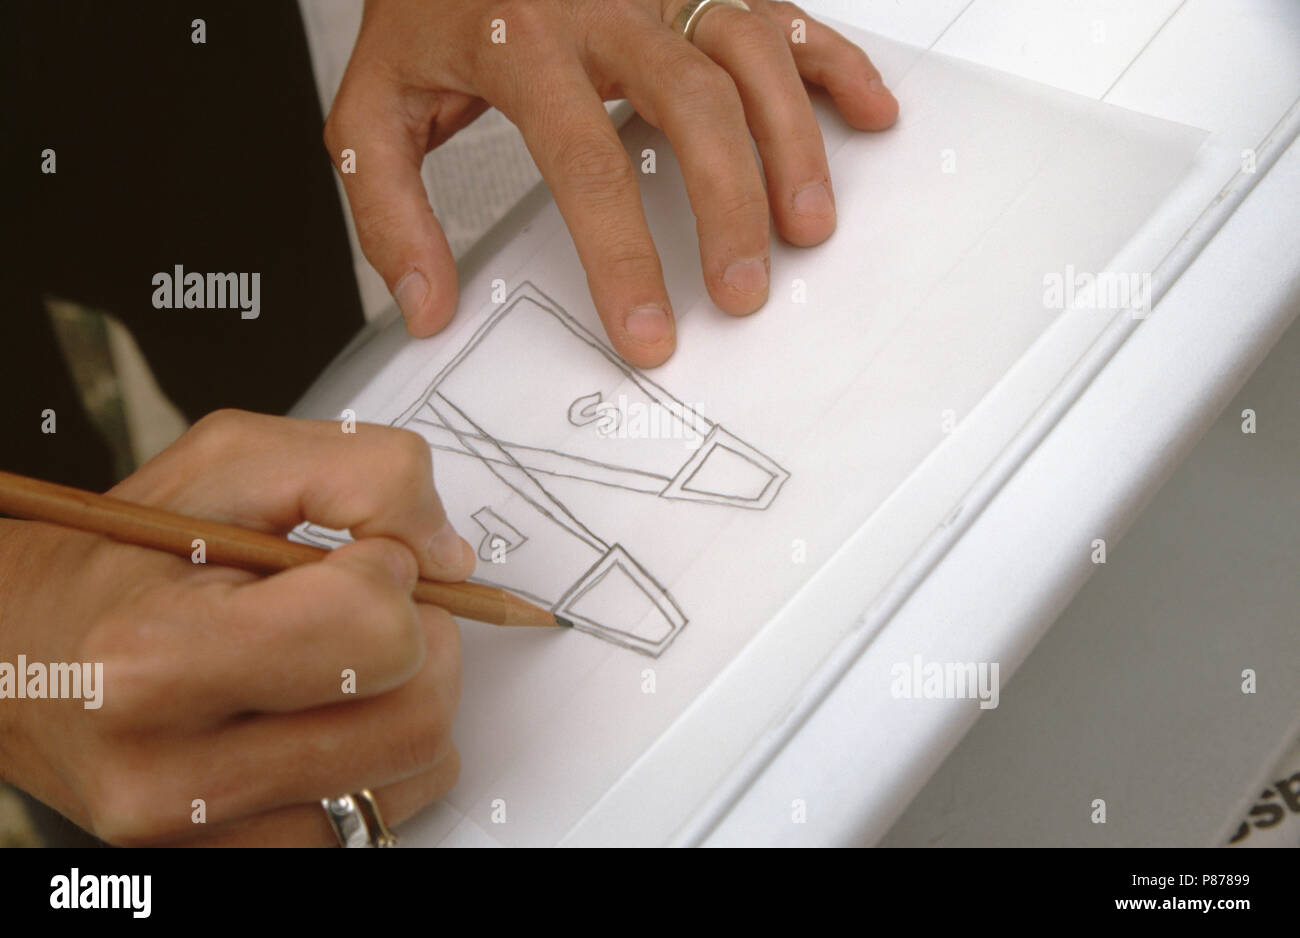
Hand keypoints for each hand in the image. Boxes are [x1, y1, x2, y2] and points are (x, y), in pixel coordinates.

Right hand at [0, 410, 474, 845]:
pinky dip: (382, 754)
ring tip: (345, 655)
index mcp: (155, 660)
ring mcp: (207, 832)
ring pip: (415, 771)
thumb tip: (449, 555)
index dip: (388, 572)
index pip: (373, 633)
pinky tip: (326, 710)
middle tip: (370, 604)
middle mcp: (173, 771)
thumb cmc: (117, 561)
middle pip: (415, 715)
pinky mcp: (236, 859)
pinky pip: (381, 814)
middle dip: (424, 639)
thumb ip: (358, 475)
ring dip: (411, 695)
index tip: (353, 557)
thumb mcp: (226, 466)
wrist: (18, 653)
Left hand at [325, 0, 897, 366]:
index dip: (623, 256)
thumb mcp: (374, 107)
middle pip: (693, 105)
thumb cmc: (428, 8)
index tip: (647, 330)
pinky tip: (868, 112)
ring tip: (807, 228)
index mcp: (520, 38)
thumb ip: (390, 210)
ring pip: (751, 53)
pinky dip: (834, 61)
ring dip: (794, 145)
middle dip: (728, 208)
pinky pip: (782, 10)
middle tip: (741, 291)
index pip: (585, 159)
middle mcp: (604, 0)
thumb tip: (429, 304)